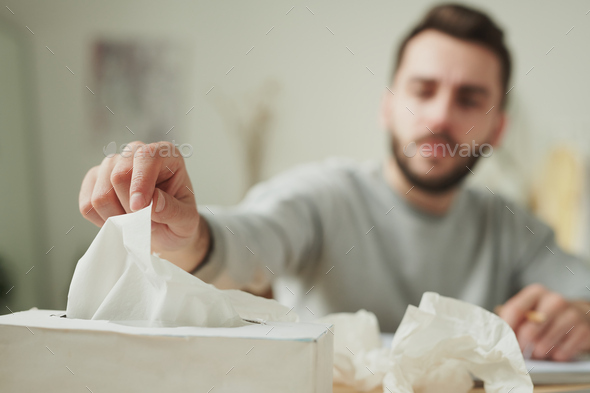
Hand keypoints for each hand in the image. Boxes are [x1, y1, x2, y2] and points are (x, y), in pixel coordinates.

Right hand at [79, 141, 208, 271]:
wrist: (165, 232)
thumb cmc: (178, 220)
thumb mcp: (187, 220)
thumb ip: (174, 210)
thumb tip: (154, 202)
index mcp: (165, 155)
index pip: (146, 156)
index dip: (141, 182)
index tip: (140, 208)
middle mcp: (135, 153)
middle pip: (118, 176)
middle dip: (130, 208)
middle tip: (146, 222)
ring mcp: (111, 165)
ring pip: (101, 194)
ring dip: (117, 217)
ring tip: (135, 223)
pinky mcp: (93, 181)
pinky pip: (87, 206)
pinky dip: (102, 221)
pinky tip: (119, 221)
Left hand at [499, 284, 589, 360]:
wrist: (579, 315)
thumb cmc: (546, 313)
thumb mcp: (529, 309)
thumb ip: (513, 318)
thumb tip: (498, 336)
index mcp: (536, 292)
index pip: (515, 310)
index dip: (507, 330)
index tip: (503, 341)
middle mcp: (554, 300)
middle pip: (529, 331)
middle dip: (521, 346)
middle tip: (520, 350)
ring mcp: (572, 315)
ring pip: (543, 345)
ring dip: (537, 353)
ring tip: (538, 349)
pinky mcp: (584, 331)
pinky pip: (561, 353)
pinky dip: (555, 356)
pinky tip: (556, 348)